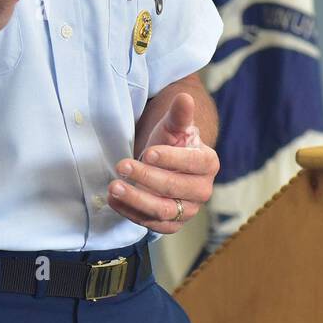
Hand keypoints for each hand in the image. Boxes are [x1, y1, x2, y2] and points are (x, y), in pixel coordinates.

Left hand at [109, 91, 218, 233]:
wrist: (165, 166)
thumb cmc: (170, 143)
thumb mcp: (172, 127)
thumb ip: (179, 115)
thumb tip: (185, 97)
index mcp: (208, 163)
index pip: (193, 163)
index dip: (171, 159)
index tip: (148, 153)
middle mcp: (203, 190)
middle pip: (174, 189)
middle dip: (146, 178)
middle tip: (122, 167)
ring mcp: (187, 211)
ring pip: (162, 210)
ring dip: (135, 199)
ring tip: (113, 187)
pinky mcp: (171, 225)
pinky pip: (150, 224)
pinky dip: (130, 213)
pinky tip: (113, 200)